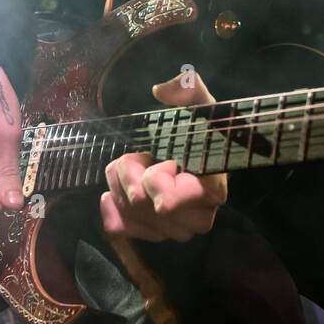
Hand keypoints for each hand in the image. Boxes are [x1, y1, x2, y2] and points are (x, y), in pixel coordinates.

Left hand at [99, 70, 227, 243]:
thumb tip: (161, 90)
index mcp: (213, 188)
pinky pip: (119, 227)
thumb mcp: (200, 105)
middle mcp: (198, 217)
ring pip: (130, 212)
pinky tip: (113, 191)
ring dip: (120, 184)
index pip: (173, 199)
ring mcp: (175, 230)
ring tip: (131, 166)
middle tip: (141, 155)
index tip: (162, 161)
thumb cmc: (198, 132)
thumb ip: (188, 89)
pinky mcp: (154, 234)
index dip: (157, 178)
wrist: (191, 156)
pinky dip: (110, 206)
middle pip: (145, 204)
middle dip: (132, 173)